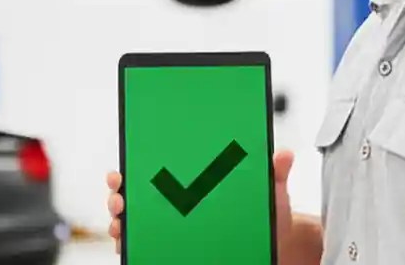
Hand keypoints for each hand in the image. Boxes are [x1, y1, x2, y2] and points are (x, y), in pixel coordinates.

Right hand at [105, 149, 297, 255]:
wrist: (276, 246)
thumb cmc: (267, 214)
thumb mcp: (271, 192)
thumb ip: (274, 173)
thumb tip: (284, 155)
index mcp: (192, 179)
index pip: (155, 168)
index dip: (132, 167)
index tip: (122, 168)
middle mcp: (176, 202)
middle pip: (136, 196)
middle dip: (119, 194)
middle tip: (120, 194)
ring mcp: (174, 228)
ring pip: (135, 223)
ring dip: (121, 222)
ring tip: (122, 222)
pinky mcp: (176, 248)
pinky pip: (147, 248)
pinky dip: (133, 246)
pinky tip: (129, 245)